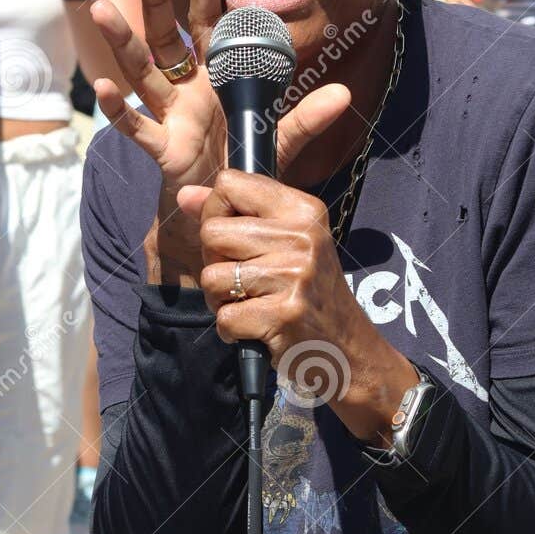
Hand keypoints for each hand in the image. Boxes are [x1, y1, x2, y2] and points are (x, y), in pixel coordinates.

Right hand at [90, 0, 348, 285]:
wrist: (226, 208)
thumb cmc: (245, 161)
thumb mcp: (280, 137)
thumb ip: (307, 116)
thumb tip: (344, 93)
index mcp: (216, 75)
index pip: (208, 21)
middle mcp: (188, 88)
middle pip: (167, 36)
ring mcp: (172, 115)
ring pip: (142, 71)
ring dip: (123, 41)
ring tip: (101, 9)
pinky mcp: (164, 149)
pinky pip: (137, 127)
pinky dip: (119, 109)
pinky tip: (104, 87)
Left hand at [185, 170, 417, 446]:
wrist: (350, 350)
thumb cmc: (309, 291)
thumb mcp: (284, 241)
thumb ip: (234, 214)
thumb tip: (184, 196)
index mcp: (304, 209)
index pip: (230, 184)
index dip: (215, 211)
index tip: (232, 237)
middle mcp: (303, 236)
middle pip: (212, 232)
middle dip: (214, 261)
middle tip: (242, 280)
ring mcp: (295, 275)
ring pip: (212, 276)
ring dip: (220, 300)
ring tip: (250, 304)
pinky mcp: (285, 315)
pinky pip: (224, 317)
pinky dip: (231, 330)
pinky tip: (256, 329)